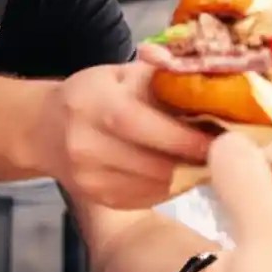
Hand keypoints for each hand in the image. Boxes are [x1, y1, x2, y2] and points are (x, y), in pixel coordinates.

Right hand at [30, 60, 213, 209]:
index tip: (222, 139)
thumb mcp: (121, 73)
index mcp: (93, 104)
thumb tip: (199, 70)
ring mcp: (91, 179)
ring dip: (188, 173)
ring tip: (206, 157)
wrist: (46, 130)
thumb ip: (160, 71)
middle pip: (154, 163)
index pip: (140, 125)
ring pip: (157, 185)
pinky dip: (172, 185)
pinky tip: (180, 169)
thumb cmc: (94, 95)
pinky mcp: (101, 200)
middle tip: (226, 150)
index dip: (184, 137)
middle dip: (195, 159)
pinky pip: (150, 198)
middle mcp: (86, 145)